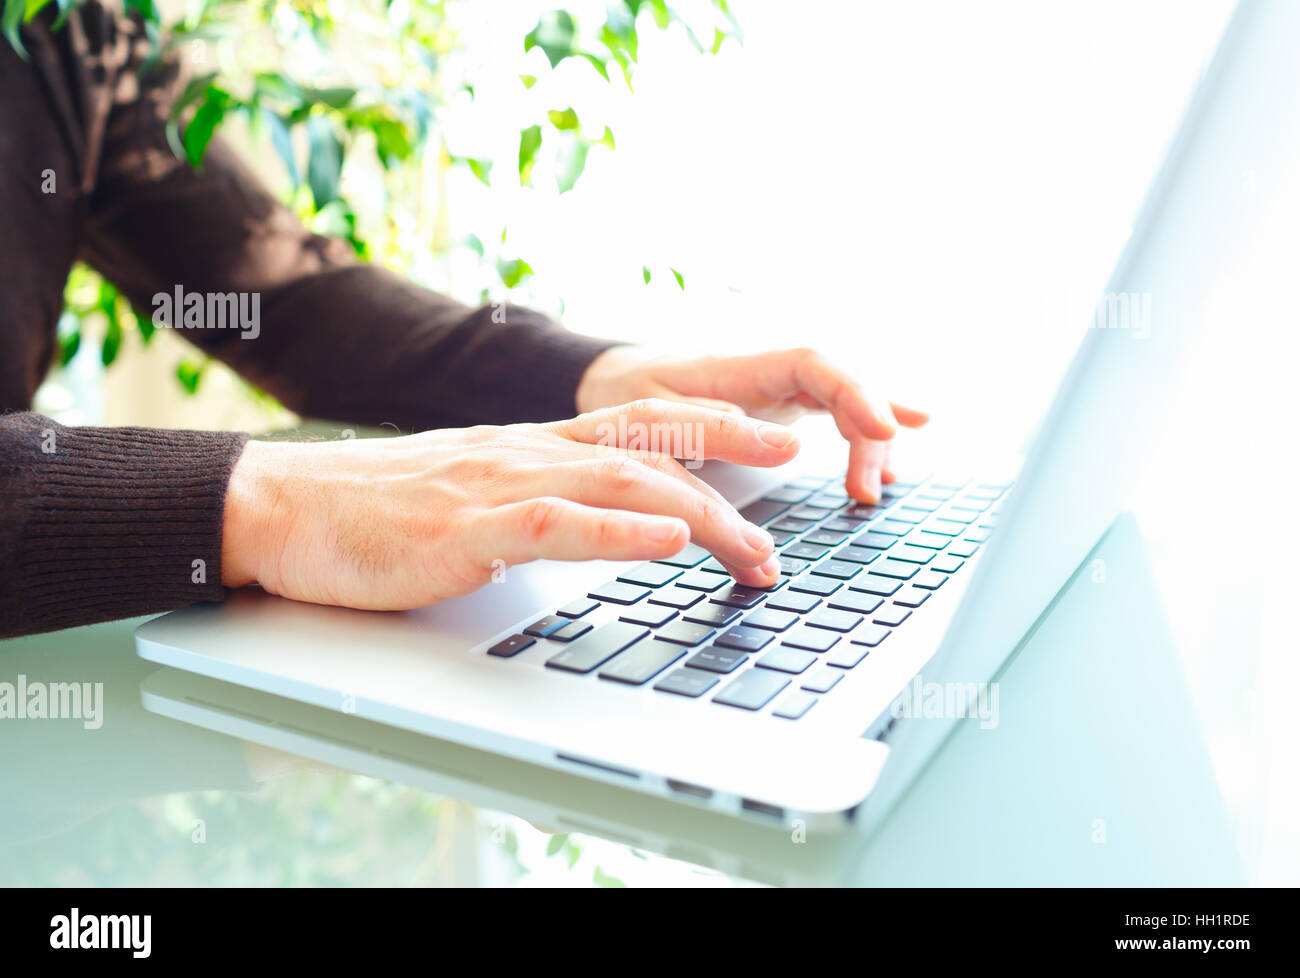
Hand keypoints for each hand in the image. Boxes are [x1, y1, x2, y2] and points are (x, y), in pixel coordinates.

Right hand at [221, 400, 799, 607]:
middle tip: (796, 496)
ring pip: (621, 484)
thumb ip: (540, 500)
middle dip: (736, 468)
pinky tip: (665, 540)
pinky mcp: (466, 528)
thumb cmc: (379, 508)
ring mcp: (499, 485)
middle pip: (654, 449)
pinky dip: (619, 532)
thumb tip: (600, 523)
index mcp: (534, 445)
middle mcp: (529, 452)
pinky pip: (556, 525)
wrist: (286, 505)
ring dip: (701, 517)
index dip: (719, 427)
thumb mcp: (476, 492)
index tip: (777, 441)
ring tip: (755, 549)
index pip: (644, 424)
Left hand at [576, 346, 928, 502]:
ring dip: (868, 443)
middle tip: (865, 492)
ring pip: (844, 402)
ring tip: (873, 489)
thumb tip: (763, 439)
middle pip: (840, 386)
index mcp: (738, 366)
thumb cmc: (628, 393)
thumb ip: (699, 424)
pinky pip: (835, 414)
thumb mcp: (647, 411)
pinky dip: (865, 434)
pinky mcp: (783, 410)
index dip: (854, 393)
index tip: (883, 429)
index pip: (812, 365)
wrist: (614, 381)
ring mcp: (781, 389)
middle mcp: (769, 371)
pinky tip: (894, 457)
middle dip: (867, 434)